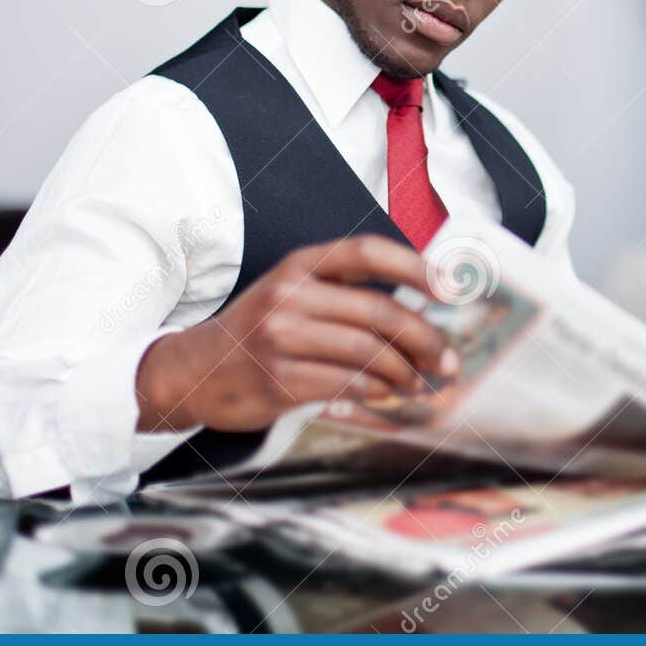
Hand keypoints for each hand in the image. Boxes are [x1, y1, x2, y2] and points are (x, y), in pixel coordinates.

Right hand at [135, 235, 456, 432]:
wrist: (193, 370)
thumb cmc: (259, 331)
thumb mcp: (294, 293)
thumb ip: (347, 294)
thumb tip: (422, 314)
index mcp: (301, 265)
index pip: (368, 252)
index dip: (417, 267)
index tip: (453, 290)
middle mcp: (290, 294)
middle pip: (379, 310)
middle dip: (426, 338)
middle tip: (449, 359)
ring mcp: (281, 337)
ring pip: (368, 351)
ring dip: (406, 372)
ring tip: (421, 382)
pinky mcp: (278, 379)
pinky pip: (347, 383)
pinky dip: (379, 390)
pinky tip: (391, 393)